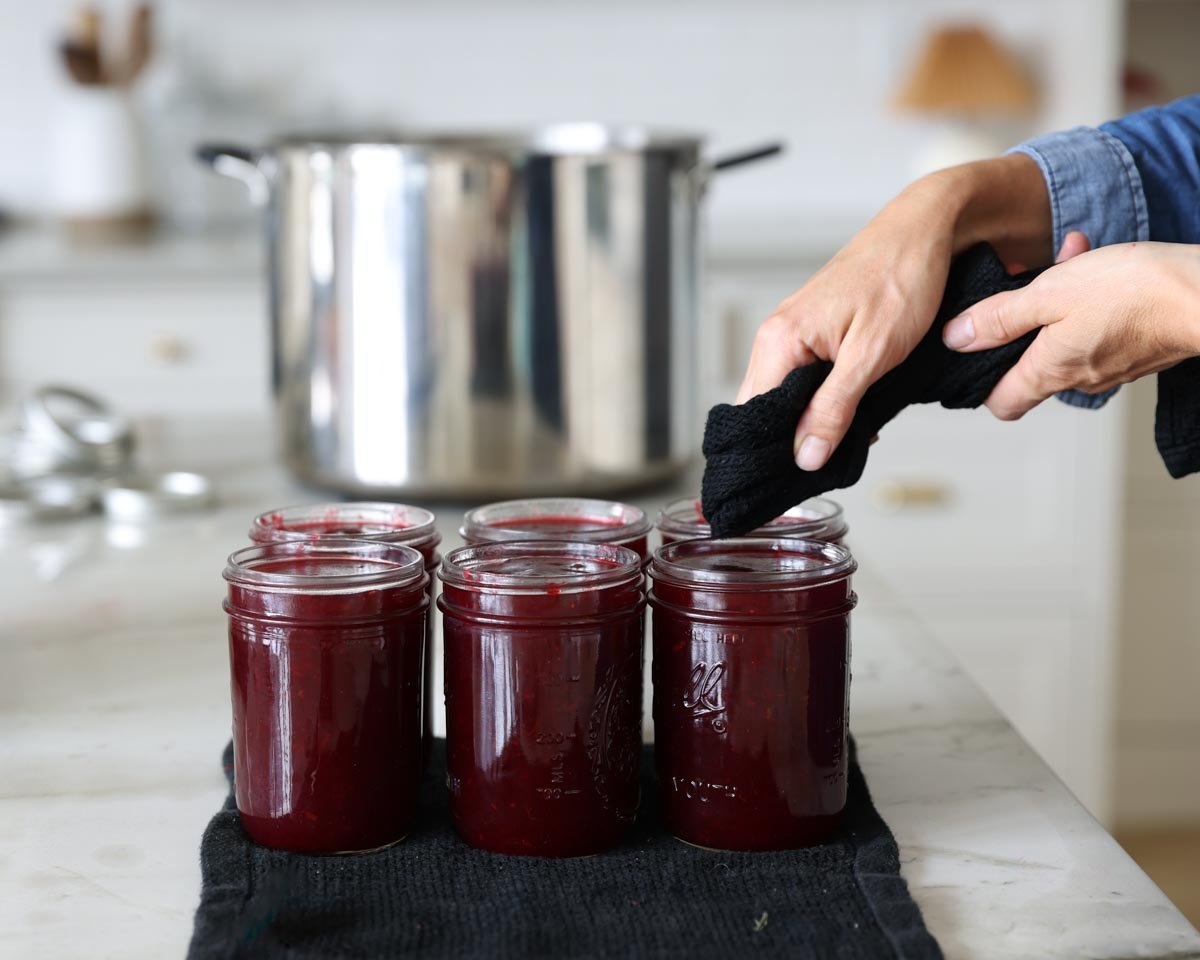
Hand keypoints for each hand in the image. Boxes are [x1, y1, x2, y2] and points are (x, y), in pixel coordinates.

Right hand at [736, 154, 1052, 470]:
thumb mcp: (872, 355)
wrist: (927, 230)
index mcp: (780, 340)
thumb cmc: (902, 277)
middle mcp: (778, 337)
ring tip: (845, 446)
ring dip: (813, 425)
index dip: (769, 452)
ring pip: (787, 398)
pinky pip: (806, 382)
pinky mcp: (816, 335)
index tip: (793, 480)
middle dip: (791, 443)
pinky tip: (854, 420)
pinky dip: (826, 405)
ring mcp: (795, 335)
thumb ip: (833, 409)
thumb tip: (805, 457)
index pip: (753, 415)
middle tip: (826, 468)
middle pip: (764, 410)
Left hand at [942, 240, 1199, 419]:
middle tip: (1030, 279)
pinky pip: (1099, 327)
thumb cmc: (1133, 293)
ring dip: (1059, 299)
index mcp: (1050, 372)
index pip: (1001, 403)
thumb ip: (999, 318)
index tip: (978, 346)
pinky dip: (1091, 299)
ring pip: (1066, 336)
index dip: (982, 381)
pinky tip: (1098, 263)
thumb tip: (956, 338)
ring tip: (1072, 257)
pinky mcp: (1137, 348)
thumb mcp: (1050, 294)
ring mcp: (1111, 366)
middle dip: (1024, 319)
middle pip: (1031, 364)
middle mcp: (1079, 379)